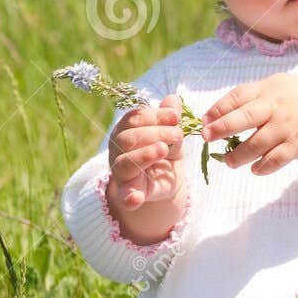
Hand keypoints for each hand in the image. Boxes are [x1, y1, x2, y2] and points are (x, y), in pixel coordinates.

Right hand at [106, 95, 185, 210]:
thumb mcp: (172, 133)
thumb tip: (174, 99)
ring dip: (144, 155)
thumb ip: (170, 118)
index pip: (134, 119)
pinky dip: (129, 197)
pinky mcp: (128, 192)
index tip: (175, 117)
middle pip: (128, 138)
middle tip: (178, 134)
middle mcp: (118, 149)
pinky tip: (136, 198)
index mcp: (126, 130)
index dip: (154, 116)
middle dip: (155, 134)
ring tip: (163, 150)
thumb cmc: (165, 150)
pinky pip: (125, 195)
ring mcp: (121, 171)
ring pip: (125, 162)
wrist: (164, 180)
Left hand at [201, 74, 297, 175]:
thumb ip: (249, 98)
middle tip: (207, 138)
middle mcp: (276, 107)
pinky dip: (263, 167)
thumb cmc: (297, 97)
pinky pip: (276, 159)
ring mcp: (287, 127)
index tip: (204, 121)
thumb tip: (216, 115)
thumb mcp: (274, 87)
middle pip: (244, 118)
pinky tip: (255, 169)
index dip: (218, 109)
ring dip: (239, 155)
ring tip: (229, 162)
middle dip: (222, 128)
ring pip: (257, 144)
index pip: (237, 98)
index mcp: (266, 91)